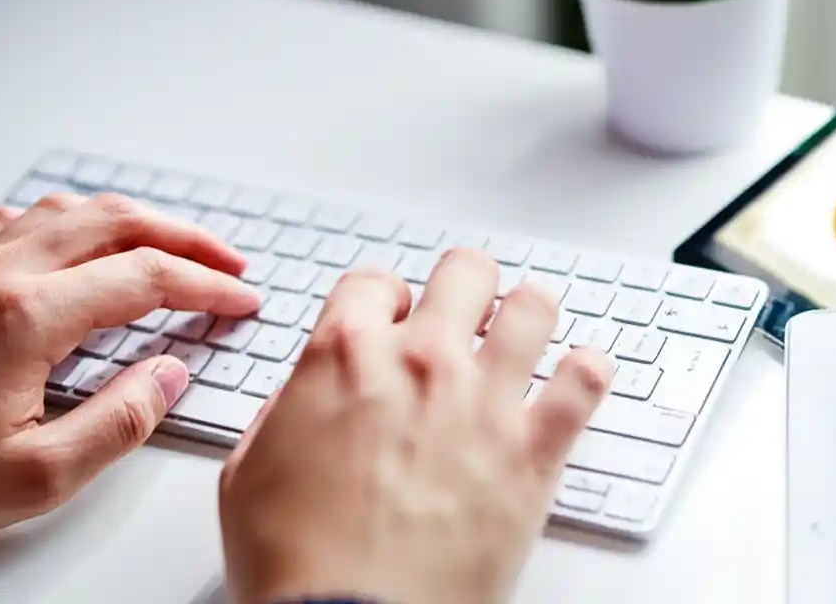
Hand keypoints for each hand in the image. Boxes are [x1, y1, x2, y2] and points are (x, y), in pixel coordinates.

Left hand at [0, 192, 260, 549]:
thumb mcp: (32, 479)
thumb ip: (117, 423)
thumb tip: (168, 376)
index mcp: (23, 320)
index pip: (144, 277)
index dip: (206, 287)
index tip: (242, 302)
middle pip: (115, 222)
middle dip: (187, 238)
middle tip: (230, 264)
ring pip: (69, 212)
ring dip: (134, 220)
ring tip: (173, 246)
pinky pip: (18, 223)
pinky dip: (69, 221)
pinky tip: (79, 242)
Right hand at [219, 250, 611, 603]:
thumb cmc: (295, 563)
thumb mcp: (248, 474)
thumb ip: (284, 413)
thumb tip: (304, 396)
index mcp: (344, 357)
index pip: (373, 281)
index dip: (382, 298)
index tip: (390, 317)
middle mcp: (421, 364)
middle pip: (464, 273)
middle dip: (464, 288)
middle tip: (464, 313)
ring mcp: (484, 402)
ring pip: (534, 307)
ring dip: (529, 314)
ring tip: (526, 331)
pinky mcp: (533, 453)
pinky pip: (585, 382)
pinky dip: (587, 372)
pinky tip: (577, 377)